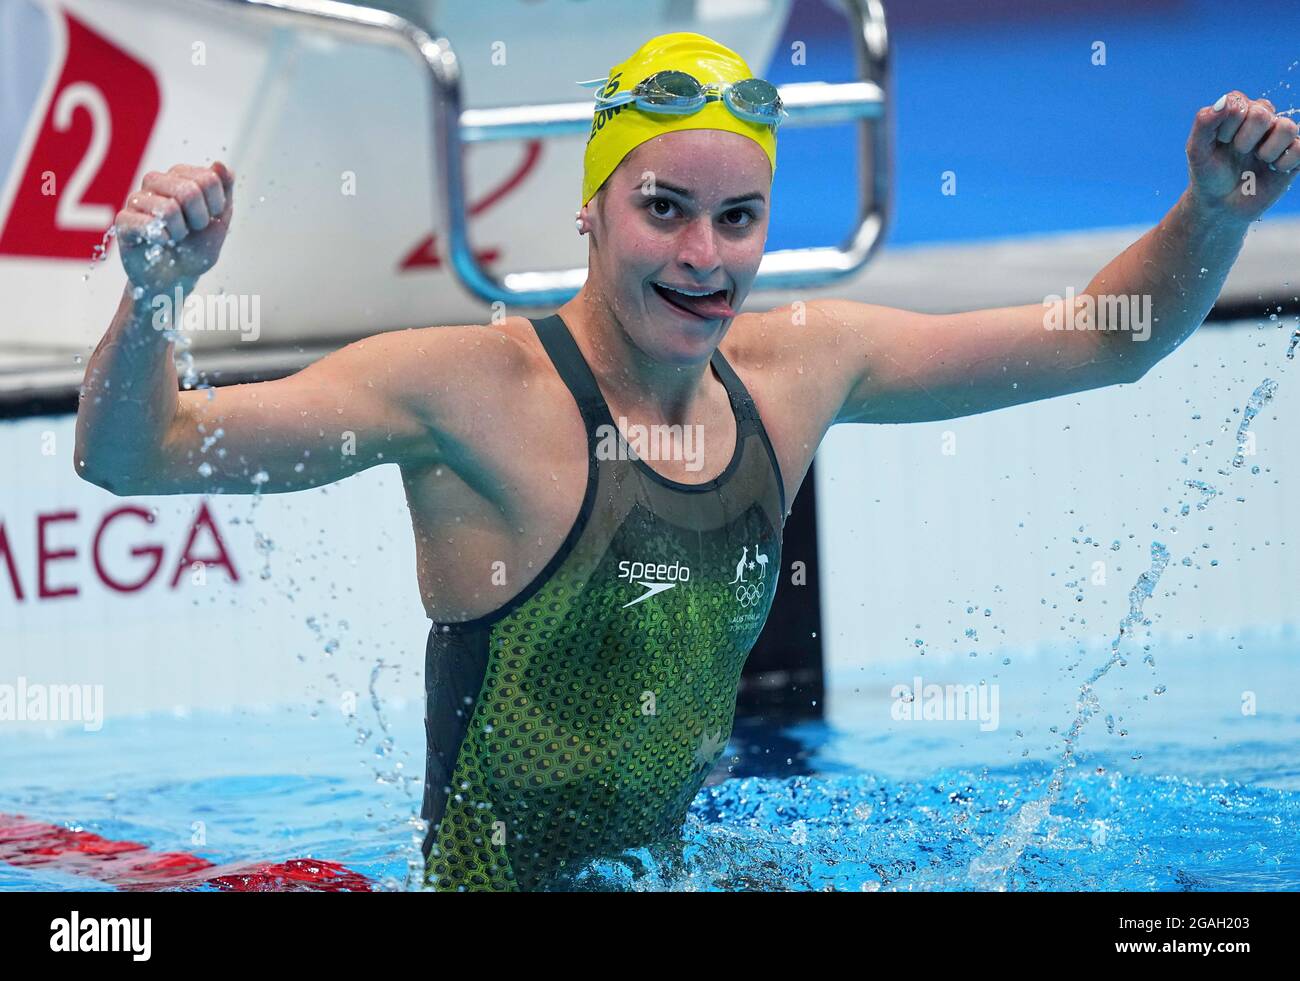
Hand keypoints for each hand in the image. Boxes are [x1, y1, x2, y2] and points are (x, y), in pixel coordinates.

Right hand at [115, 161, 234, 293]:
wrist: (176, 278)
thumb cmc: (196, 247)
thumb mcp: (219, 220)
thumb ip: (224, 190)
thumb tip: (220, 164)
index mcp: (180, 176)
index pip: (209, 179)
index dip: (216, 205)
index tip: (210, 218)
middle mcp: (156, 181)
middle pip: (189, 191)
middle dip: (199, 220)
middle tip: (192, 229)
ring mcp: (137, 199)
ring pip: (169, 209)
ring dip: (180, 232)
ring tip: (174, 237)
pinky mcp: (123, 220)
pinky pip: (147, 224)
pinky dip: (162, 239)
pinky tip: (160, 242)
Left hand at [1187, 92, 1299, 223]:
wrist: (1220, 206)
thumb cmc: (1208, 175)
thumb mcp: (1197, 150)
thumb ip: (1204, 122)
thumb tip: (1224, 101)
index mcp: (1239, 111)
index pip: (1238, 103)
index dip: (1226, 127)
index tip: (1220, 142)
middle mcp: (1262, 119)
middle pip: (1262, 113)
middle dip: (1244, 140)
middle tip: (1238, 153)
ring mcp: (1279, 136)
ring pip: (1287, 128)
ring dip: (1267, 151)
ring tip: (1258, 160)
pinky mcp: (1294, 154)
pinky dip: (1284, 162)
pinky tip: (1273, 169)